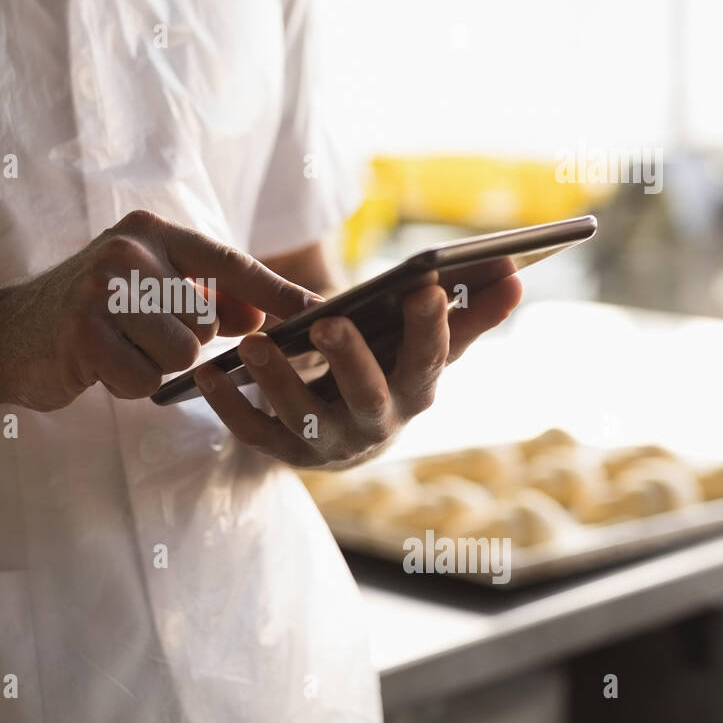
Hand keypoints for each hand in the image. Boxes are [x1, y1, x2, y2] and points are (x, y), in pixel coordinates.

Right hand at [0, 210, 319, 410]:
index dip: (275, 291)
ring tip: (119, 350)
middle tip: (140, 337)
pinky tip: (98, 366)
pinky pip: (142, 379)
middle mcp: (128, 250)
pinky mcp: (81, 332)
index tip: (319, 313)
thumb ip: (207, 297)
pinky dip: (127, 385)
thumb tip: (264, 317)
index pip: (229, 262)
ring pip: (180, 354)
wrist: (7, 337)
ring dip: (155, 367)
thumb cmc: (91, 314)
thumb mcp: (149, 291)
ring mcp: (100, 289)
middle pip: (206, 322)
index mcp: (150, 231)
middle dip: (183, 343)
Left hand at [193, 276, 522, 467]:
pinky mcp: (282, 452)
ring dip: (278, 382)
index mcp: (415, 393)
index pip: (429, 364)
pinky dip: (228, 406)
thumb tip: (516, 270)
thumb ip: (469, 311)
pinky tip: (207, 373)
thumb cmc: (390, 370)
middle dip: (351, 362)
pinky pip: (252, 433)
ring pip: (303, 418)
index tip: (425, 287)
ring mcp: (326, 444)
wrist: (347, 432)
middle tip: (330, 323)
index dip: (431, 330)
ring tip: (255, 343)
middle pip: (367, 398)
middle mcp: (375, 426)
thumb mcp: (426, 344)